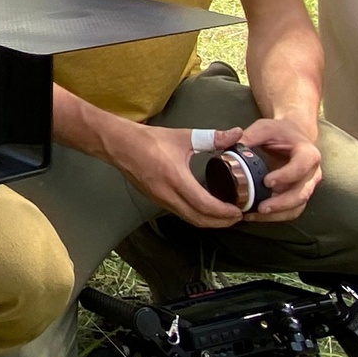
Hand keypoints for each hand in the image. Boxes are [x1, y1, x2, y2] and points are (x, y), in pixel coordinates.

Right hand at [101, 118, 246, 229]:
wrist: (119, 145)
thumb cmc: (148, 140)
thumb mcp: (183, 136)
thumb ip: (212, 137)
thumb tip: (236, 134)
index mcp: (175, 178)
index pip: (205, 205)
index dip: (224, 212)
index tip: (238, 210)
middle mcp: (167, 194)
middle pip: (198, 219)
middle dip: (220, 222)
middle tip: (237, 217)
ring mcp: (161, 200)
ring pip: (189, 219)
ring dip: (208, 221)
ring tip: (225, 215)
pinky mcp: (156, 200)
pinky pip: (180, 213)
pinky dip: (196, 215)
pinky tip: (205, 208)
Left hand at [236, 115, 322, 222]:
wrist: (293, 137)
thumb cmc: (281, 133)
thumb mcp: (266, 128)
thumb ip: (249, 136)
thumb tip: (228, 148)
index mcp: (308, 153)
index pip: (301, 166)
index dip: (286, 176)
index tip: (266, 182)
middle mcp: (311, 173)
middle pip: (302, 193)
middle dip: (281, 203)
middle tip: (261, 207)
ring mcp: (306, 187)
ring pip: (297, 207)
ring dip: (277, 214)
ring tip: (255, 214)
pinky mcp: (298, 196)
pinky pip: (290, 212)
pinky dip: (274, 217)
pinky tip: (255, 215)